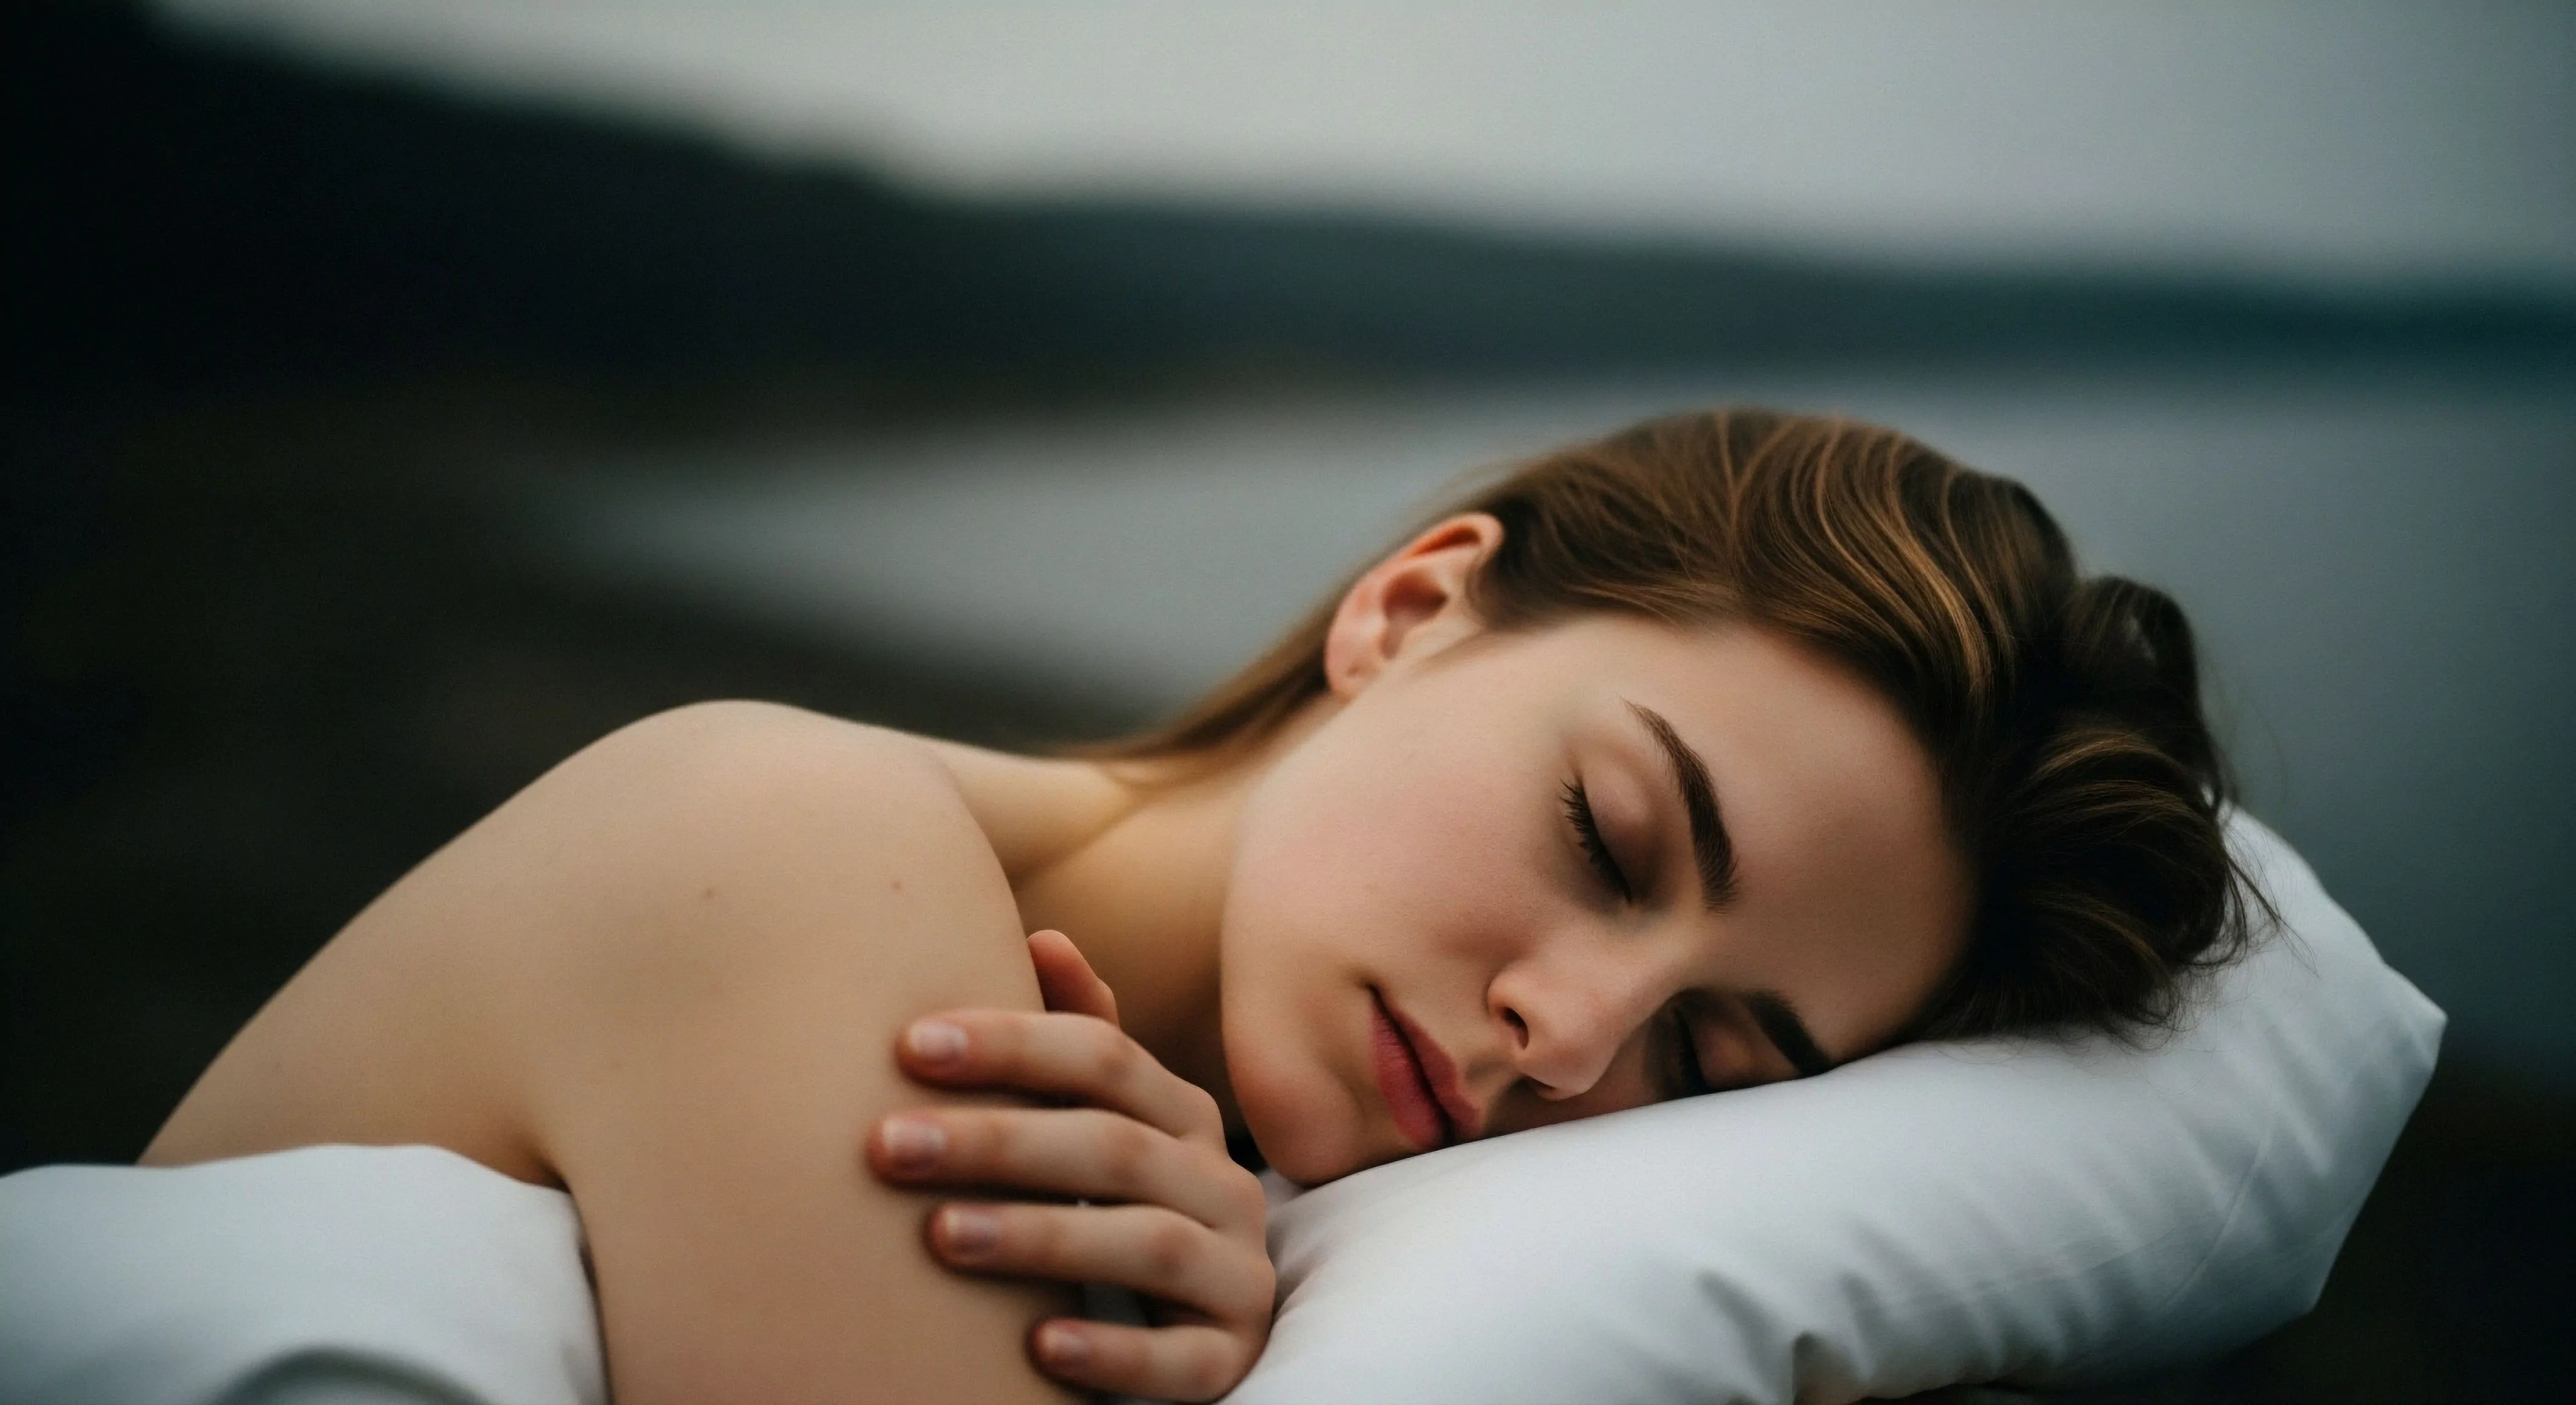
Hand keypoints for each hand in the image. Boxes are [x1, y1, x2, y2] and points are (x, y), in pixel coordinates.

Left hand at [867, 931, 1274, 1401]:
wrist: (1197, 1332)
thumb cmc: (1118, 1209)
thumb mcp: (1104, 1124)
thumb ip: (1073, 1042)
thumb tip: (1043, 937)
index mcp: (1182, 1116)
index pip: (1105, 1057)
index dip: (1012, 1044)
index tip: (909, 1045)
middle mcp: (1221, 1185)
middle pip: (1113, 1146)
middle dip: (996, 1139)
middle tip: (889, 1145)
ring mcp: (1235, 1273)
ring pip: (1148, 1244)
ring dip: (1041, 1235)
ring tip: (939, 1235)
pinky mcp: (1230, 1357)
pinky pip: (1179, 1359)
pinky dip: (1111, 1349)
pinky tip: (1037, 1346)